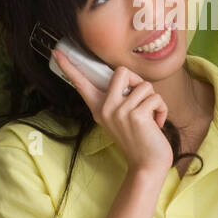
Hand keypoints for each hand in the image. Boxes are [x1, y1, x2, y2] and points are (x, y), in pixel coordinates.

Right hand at [53, 48, 170, 174]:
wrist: (147, 166)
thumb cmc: (139, 139)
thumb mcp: (122, 118)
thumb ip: (120, 99)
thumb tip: (126, 77)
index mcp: (98, 108)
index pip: (81, 83)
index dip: (68, 66)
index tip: (55, 51)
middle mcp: (105, 108)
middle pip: (121, 71)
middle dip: (138, 81)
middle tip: (143, 101)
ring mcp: (119, 111)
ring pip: (144, 85)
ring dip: (154, 100)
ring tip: (150, 118)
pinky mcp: (135, 115)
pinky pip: (155, 98)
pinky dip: (162, 110)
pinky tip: (157, 125)